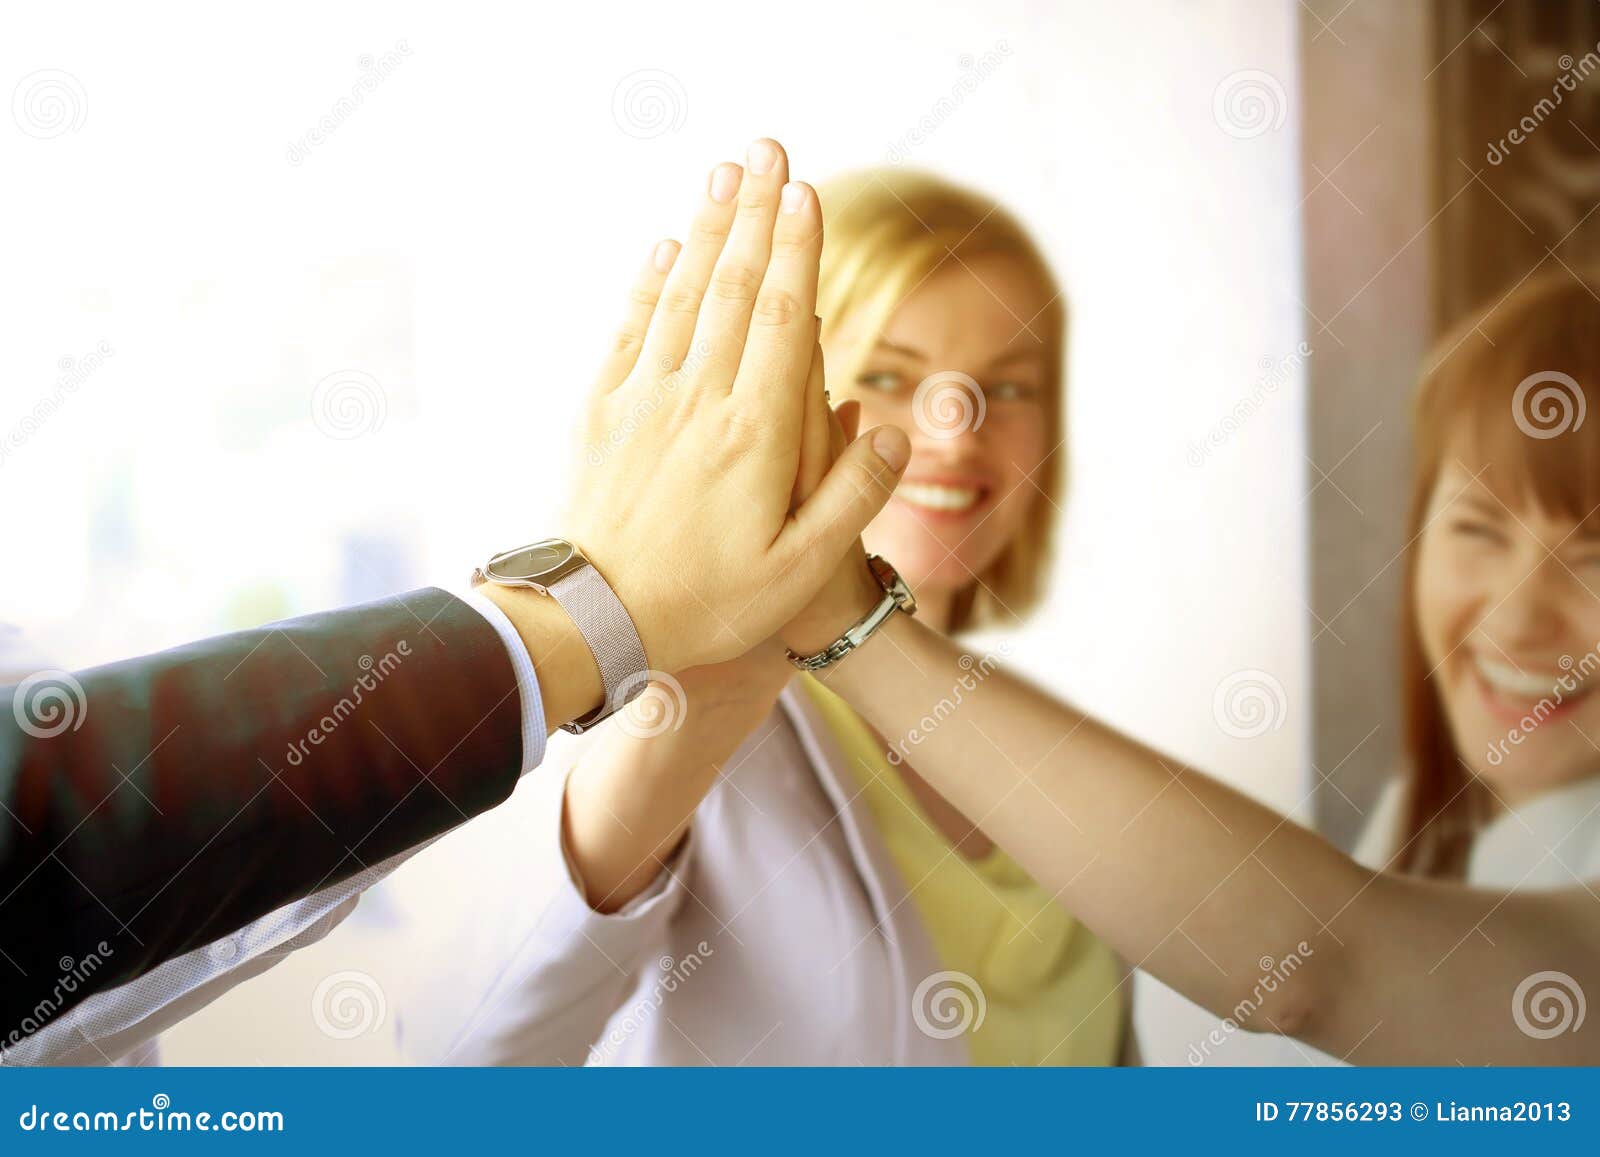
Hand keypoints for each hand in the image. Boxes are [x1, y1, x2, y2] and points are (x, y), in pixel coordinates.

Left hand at [561, 138, 908, 674]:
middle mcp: (697, 399)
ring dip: (706, 229)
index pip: (781, 318)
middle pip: (732, 286)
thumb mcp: (798, 571)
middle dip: (755, 213)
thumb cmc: (705, 602)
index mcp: (753, 433)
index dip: (796, 250)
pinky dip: (650, 281)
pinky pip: (630, 328)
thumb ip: (854, 498)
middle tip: (769, 149)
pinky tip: (665, 247)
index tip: (807, 191)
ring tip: (726, 174)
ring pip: (681, 294)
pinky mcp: (601, 411)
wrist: (592, 617)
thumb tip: (894, 431)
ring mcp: (642, 398)